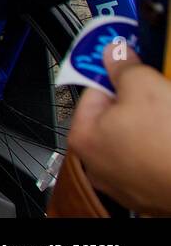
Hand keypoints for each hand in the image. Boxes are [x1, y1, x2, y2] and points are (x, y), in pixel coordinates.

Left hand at [69, 42, 170, 215]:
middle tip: (157, 92)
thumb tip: (114, 53)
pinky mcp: (151, 192)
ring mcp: (125, 183)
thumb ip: (124, 67)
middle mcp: (98, 165)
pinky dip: (163, 145)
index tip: (130, 69)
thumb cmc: (168, 143)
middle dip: (138, 102)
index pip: (94, 92)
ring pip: (137, 138)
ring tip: (168, 114)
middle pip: (116, 117)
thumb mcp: (144, 86)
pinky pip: (154, 157)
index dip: (115, 77)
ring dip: (154, 123)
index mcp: (83, 137)